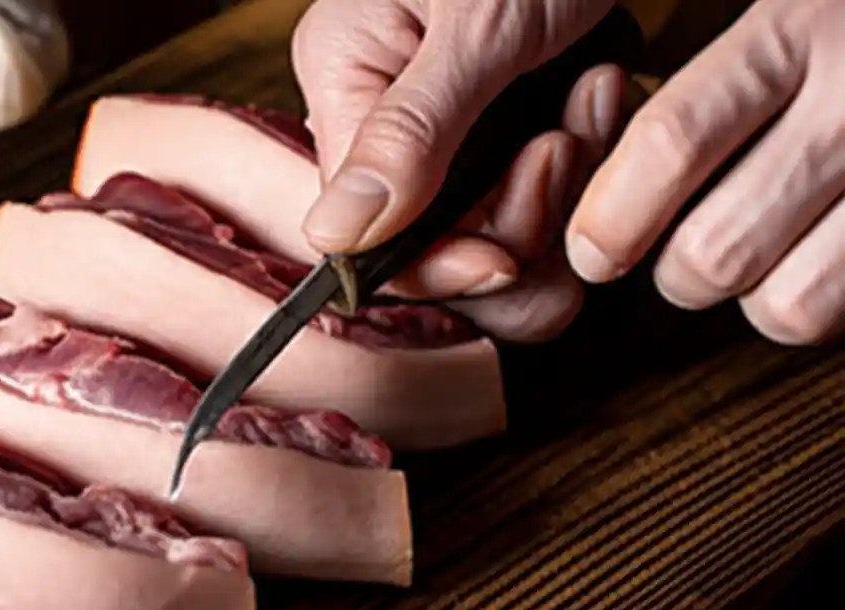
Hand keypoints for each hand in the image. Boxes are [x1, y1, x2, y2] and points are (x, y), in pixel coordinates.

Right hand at [293, 0, 620, 341]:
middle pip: (433, 244)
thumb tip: (331, 234)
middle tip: (562, 149)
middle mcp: (385, 117)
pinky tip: (599, 95)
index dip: (438, 263)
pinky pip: (538, 194)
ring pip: (494, 230)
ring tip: (590, 104)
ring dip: (560, 189)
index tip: (506, 255)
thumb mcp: (478, 25)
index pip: (363, 232)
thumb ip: (408, 132)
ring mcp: (447, 126)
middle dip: (514, 221)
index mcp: (346, 82)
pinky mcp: (502, 126)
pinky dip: (584, 162)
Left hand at [567, 0, 844, 345]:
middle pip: (716, 250)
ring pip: (790, 305)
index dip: (612, 215)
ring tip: (771, 257)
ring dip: (761, 297)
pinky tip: (833, 254)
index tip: (592, 248)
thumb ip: (719, 61)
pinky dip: (833, 299)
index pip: (672, 142)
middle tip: (685, 253)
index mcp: (801, 22)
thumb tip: (607, 128)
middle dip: (681, 271)